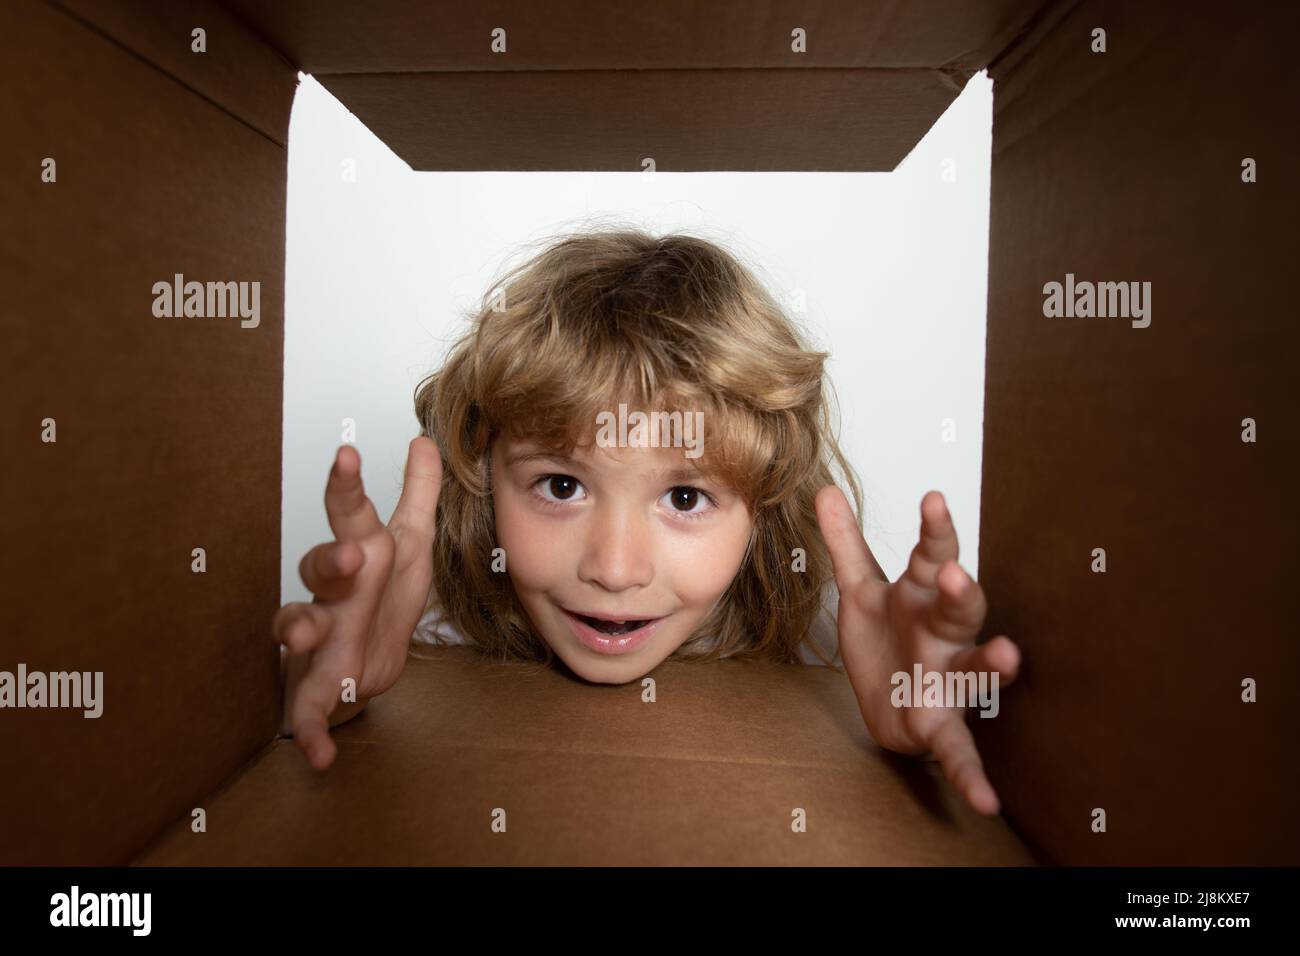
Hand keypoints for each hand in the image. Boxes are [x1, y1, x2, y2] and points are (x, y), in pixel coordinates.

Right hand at [273, 437, 441, 770]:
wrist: (363, 666)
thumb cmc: (380, 598)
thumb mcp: (408, 544)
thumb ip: (416, 493)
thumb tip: (423, 440)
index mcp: (358, 556)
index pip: (349, 516)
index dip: (346, 487)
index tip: (347, 454)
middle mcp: (331, 593)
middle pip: (320, 567)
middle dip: (331, 559)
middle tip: (352, 554)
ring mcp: (319, 639)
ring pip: (299, 625)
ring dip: (299, 629)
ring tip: (303, 636)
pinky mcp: (318, 686)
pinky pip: (307, 708)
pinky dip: (308, 731)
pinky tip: (317, 755)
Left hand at [814, 486, 1020, 814]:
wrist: (885, 704)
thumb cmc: (885, 640)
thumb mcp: (861, 591)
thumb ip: (847, 543)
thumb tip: (826, 489)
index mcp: (922, 598)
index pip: (932, 557)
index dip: (935, 529)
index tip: (933, 498)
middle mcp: (943, 635)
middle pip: (962, 608)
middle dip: (964, 592)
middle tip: (957, 575)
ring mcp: (948, 680)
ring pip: (976, 668)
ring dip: (994, 663)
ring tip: (1010, 657)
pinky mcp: (940, 725)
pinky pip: (961, 751)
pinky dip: (973, 775)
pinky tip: (988, 801)